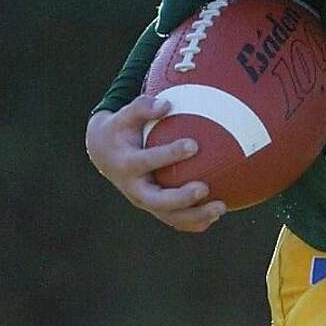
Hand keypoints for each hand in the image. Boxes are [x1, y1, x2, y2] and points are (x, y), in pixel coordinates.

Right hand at [85, 96, 226, 233]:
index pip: (148, 161)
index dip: (169, 154)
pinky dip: (195, 222)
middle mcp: (134, 188)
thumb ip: (142, 107)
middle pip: (158, 200)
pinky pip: (175, 220)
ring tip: (221, 208)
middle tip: (204, 188)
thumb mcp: (124, 116)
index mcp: (126, 164)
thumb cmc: (120, 130)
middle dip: (181, 198)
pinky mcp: (153, 209)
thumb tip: (166, 103)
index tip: (193, 145)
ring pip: (170, 216)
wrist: (104, 154)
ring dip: (195, 216)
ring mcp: (144, 202)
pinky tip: (216, 216)